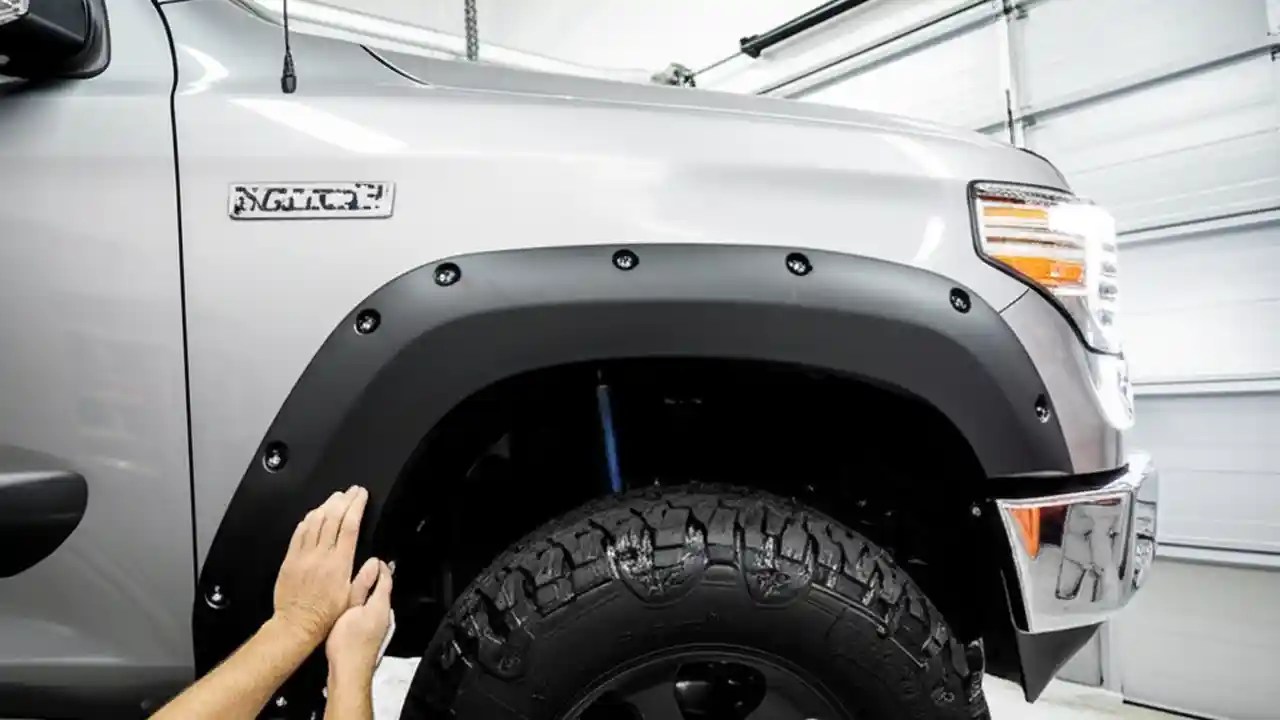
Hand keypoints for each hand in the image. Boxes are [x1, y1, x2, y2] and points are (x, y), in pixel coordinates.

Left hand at [272, 486, 368, 645]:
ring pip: (315, 521)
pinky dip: (308, 519)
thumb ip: (365, 579)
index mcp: (339, 564)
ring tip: (336, 497)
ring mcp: (304, 555)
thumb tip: (376, 562)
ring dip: (326, 505)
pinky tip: (314, 513)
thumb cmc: (326, 615)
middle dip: (344, 500)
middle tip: (352, 491)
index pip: (350, 526)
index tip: (361, 496)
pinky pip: (299, 533)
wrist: (297, 624)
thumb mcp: (353, 600)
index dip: (356, 506)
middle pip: (334, 518)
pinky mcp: (290, 559)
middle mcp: (321, 555)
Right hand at [326, 558, 392, 675]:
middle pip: (384, 591)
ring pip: (378, 604)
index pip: (387, 578)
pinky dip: (367, 608)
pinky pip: (374, 616)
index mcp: (382, 605)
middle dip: (376, 580)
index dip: (382, 567)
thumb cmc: (347, 644)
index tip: (377, 560)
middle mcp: (386, 616)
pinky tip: (355, 611)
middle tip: (366, 570)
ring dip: (371, 595)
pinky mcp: (376, 637)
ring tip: (359, 588)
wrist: (349, 672)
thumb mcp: (350, 607)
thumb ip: (362, 586)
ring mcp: (383, 628)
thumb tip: (372, 565)